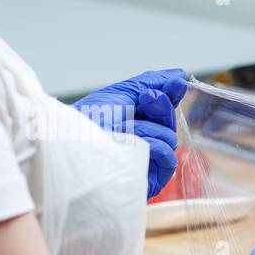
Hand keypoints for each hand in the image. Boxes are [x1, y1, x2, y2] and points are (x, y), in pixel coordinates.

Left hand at [72, 68, 188, 197]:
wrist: (74, 145)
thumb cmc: (89, 120)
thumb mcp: (123, 94)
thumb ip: (153, 83)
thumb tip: (180, 75)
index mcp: (135, 121)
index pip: (163, 109)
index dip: (168, 96)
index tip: (172, 83)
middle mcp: (141, 141)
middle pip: (170, 122)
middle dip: (160, 107)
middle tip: (146, 99)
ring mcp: (146, 161)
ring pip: (170, 137)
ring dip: (148, 128)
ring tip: (122, 130)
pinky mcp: (150, 179)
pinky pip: (169, 158)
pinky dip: (155, 147)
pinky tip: (133, 146)